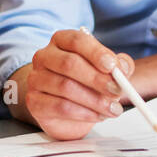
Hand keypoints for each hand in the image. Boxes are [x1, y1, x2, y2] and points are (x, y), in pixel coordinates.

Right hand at [21, 29, 135, 140]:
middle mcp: (45, 56)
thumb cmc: (87, 83)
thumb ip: (118, 65)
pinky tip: (97, 115)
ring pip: (65, 87)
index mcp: (61, 41)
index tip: (112, 66)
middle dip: (97, 79)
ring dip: (94, 100)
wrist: (68, 109)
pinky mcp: (34, 101)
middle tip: (116, 90)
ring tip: (111, 108)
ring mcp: (36, 79)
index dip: (96, 53)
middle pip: (69, 64)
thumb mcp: (108, 70)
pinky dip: (84, 113)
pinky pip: (60, 107)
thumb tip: (122, 67)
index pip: (76, 41)